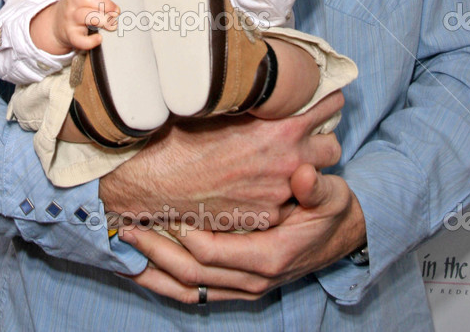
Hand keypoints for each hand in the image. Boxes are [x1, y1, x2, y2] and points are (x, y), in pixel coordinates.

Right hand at [29, 0, 118, 53]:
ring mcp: (70, 21)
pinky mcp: (71, 36)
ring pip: (84, 16)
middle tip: (116, 11)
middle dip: (105, 3)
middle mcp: (72, 5)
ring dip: (102, 19)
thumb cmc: (74, 8)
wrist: (54, 27)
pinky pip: (79, 39)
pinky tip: (99, 39)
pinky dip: (90, 41)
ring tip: (113, 24)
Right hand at [100, 90, 343, 228]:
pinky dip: (277, 193)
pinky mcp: (267, 216)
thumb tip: (261, 69)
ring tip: (279, 161)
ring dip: (304, 168)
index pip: (330, 104)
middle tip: (300, 133)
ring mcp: (279, 192)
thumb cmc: (183, 133)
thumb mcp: (222, 101)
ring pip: (313, 179)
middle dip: (320, 139)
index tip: (319, 96)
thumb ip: (253, 91)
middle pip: (332, 147)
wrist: (157, 180)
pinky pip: (286, 202)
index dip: (326, 98)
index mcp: (281, 127)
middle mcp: (288, 161)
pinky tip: (253, 183)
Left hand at [117, 165, 364, 303]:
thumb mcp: (332, 194)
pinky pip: (197, 293)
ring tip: (124, 253)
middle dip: (156, 253)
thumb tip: (303, 176)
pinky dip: (168, 284)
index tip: (158, 211)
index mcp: (270, 256)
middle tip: (126, 229)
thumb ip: (316, 188)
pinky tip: (146, 270)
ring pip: (190, 290)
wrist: (344, 237)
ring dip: (155, 274)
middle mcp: (254, 279)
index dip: (183, 234)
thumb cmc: (332, 211)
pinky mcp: (240, 287)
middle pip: (193, 275)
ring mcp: (246, 287)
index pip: (214, 251)